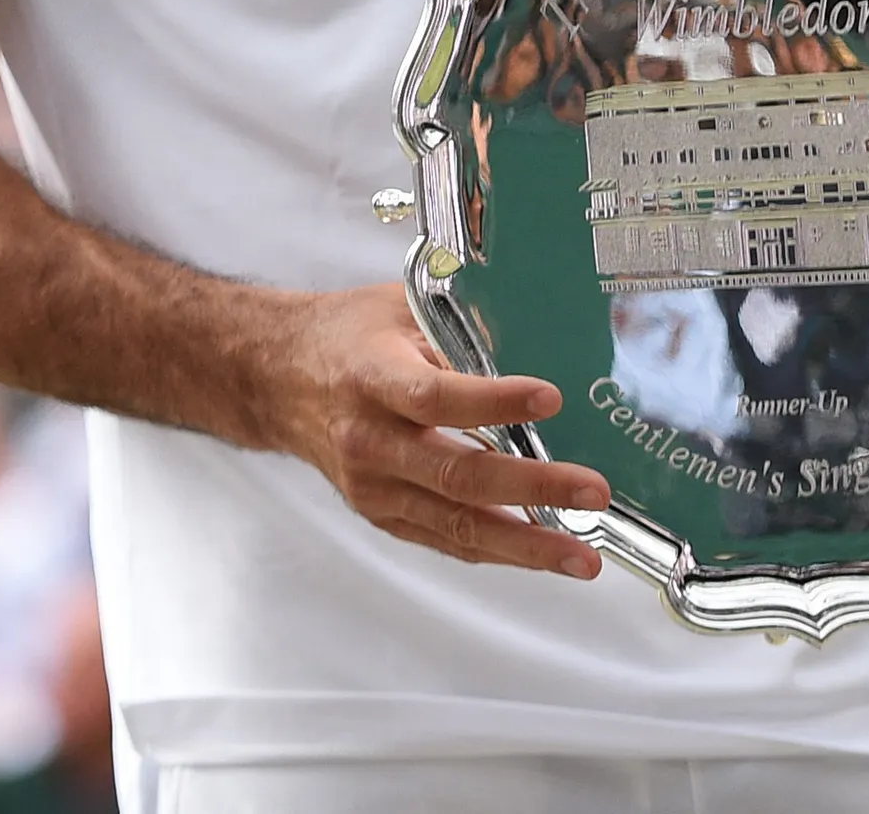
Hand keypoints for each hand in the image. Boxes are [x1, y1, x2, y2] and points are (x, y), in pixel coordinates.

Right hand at [254, 284, 608, 575]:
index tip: (551, 396)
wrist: (276, 380)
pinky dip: (495, 549)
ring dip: (526, 544)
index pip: (436, 397)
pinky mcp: (379, 514)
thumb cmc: (346, 338)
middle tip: (592, 492)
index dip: (494, 400)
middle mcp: (369, 439)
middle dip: (533, 488)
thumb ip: (456, 333)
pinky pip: (445, 540)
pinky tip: (540, 553)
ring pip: (457, 524)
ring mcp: (372, 486)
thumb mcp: (397, 311)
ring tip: (582, 556)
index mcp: (372, 377)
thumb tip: (535, 348)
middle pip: (457, 475)